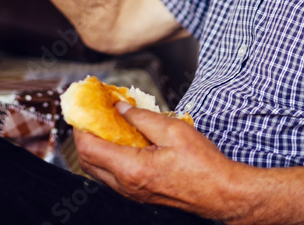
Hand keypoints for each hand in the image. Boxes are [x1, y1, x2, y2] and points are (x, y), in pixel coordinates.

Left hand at [74, 102, 244, 221]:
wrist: (222, 193)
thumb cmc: (203, 165)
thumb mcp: (173, 130)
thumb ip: (142, 118)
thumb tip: (120, 109)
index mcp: (132, 169)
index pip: (88, 148)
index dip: (81, 126)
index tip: (84, 109)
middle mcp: (127, 185)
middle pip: (87, 161)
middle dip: (85, 136)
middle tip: (94, 115)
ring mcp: (132, 193)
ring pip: (99, 170)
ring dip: (97, 147)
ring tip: (108, 124)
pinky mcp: (139, 194)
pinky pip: (113, 175)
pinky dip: (110, 157)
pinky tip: (124, 140)